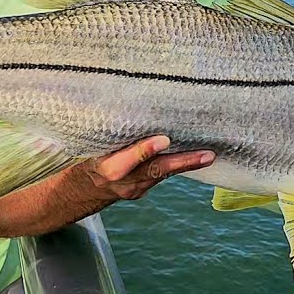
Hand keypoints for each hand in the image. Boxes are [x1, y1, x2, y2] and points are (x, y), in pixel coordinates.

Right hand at [79, 135, 213, 201]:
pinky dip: (178, 166)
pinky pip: (162, 177)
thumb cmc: (90, 153)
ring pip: (162, 175)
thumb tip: (133, 103)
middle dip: (180, 163)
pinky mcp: (142, 190)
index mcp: (104, 164)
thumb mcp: (92, 142)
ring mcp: (134, 188)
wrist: (85, 187)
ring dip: (186, 165)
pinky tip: (197, 157)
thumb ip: (111, 131)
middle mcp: (121, 179)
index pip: (125, 160)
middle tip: (206, 155)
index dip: (143, 151)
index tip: (163, 140)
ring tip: (209, 155)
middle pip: (153, 171)